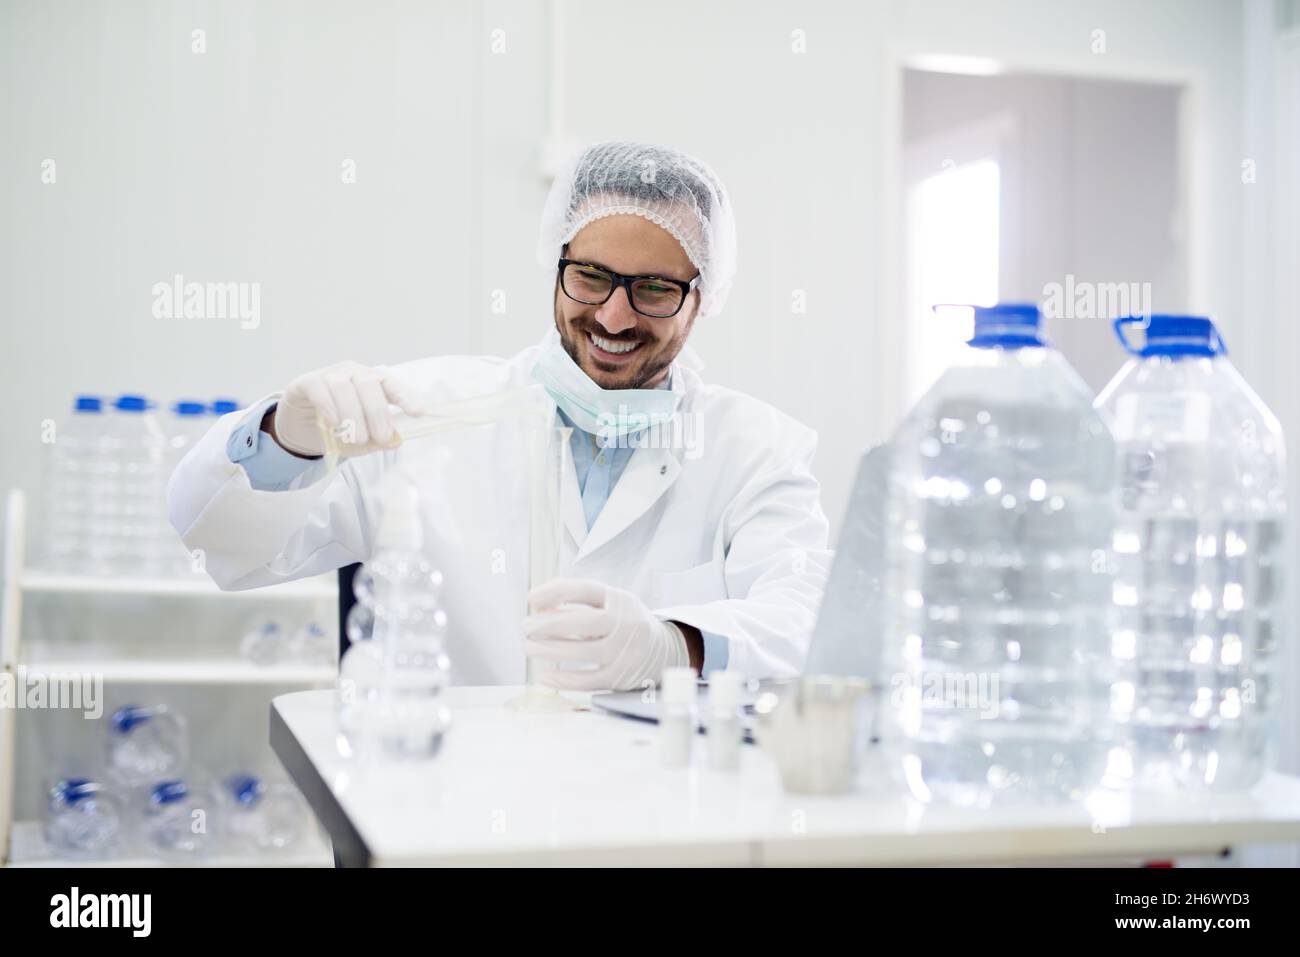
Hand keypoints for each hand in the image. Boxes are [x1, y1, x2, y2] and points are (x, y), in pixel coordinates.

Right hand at [270, 361, 431, 457]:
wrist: (301, 427)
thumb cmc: (337, 429)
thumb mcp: (360, 439)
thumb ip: (377, 440)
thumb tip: (396, 441)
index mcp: (373, 383)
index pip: (392, 385)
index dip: (406, 397)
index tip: (418, 413)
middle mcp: (354, 373)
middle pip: (369, 384)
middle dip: (377, 413)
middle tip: (380, 438)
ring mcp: (330, 375)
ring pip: (344, 385)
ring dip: (353, 413)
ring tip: (356, 438)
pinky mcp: (307, 382)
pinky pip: (320, 388)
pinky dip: (329, 406)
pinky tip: (334, 422)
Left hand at [522, 579, 690, 691]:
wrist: (664, 651)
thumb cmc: (624, 624)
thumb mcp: (612, 605)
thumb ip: (581, 604)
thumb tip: (538, 608)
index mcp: (620, 599)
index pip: (584, 590)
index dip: (555, 591)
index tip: (531, 597)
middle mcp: (625, 623)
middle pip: (580, 622)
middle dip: (546, 625)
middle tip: (525, 627)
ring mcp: (624, 651)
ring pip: (580, 652)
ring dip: (548, 650)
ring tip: (527, 647)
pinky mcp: (620, 677)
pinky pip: (586, 680)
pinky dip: (562, 679)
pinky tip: (544, 676)